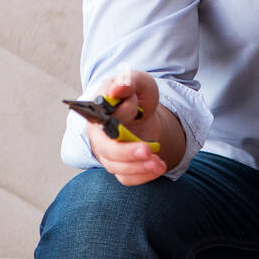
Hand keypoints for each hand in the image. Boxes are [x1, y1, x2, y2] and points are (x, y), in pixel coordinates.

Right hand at [86, 70, 167, 185]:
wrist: (142, 112)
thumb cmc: (136, 95)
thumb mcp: (138, 81)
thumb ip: (129, 81)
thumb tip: (118, 89)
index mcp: (98, 112)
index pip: (100, 119)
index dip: (116, 118)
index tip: (135, 108)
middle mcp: (99, 135)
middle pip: (106, 149)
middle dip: (126, 152)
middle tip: (147, 150)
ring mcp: (107, 153)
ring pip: (117, 167)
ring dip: (139, 167)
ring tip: (160, 163)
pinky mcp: (119, 166)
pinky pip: (127, 177)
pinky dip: (143, 176)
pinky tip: (158, 168)